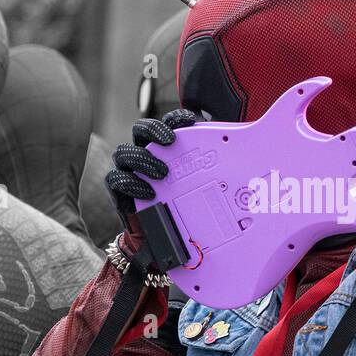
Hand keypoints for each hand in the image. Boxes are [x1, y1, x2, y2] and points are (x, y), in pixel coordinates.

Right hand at [105, 108, 197, 252]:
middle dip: (153, 130)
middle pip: (140, 129)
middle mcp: (144, 154)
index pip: (166, 124)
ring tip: (163, 173)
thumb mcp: (198, 185)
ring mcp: (129, 171)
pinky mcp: (119, 191)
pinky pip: (116, 179)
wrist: (160, 236)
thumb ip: (211, 169)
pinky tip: (149, 191)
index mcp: (162, 148)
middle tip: (169, 141)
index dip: (174, 118)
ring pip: (125, 152)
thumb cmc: (180, 205)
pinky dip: (132, 183)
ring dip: (144, 159)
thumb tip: (238, 153)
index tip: (189, 120)